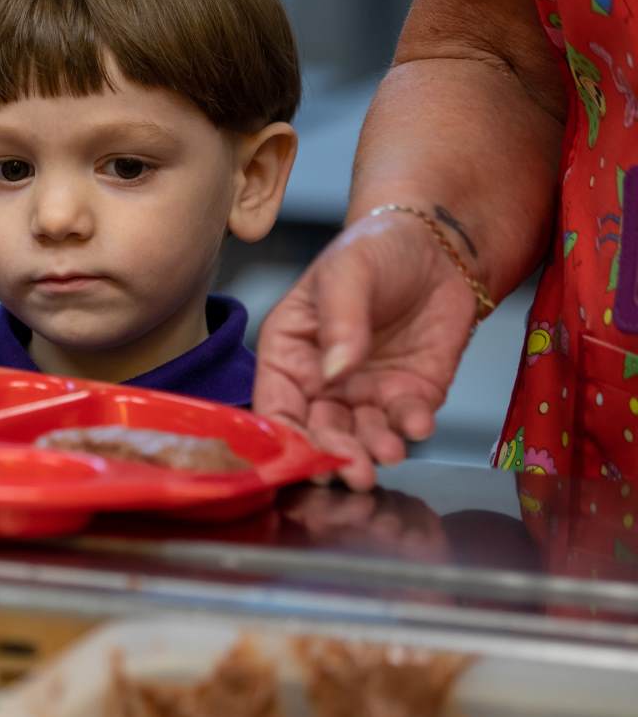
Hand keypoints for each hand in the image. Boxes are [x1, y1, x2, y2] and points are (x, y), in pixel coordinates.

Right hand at [254, 212, 480, 490]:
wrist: (440, 247)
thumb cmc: (376, 250)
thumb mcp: (347, 272)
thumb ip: (340, 320)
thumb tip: (335, 370)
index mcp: (290, 351)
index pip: (276, 402)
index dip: (284, 434)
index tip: (300, 455)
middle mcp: (322, 380)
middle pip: (318, 430)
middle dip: (334, 454)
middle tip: (352, 469)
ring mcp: (366, 392)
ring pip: (361, 435)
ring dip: (372, 450)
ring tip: (386, 455)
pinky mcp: (410, 395)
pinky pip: (407, 421)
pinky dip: (412, 429)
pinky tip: (418, 425)